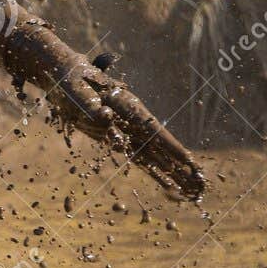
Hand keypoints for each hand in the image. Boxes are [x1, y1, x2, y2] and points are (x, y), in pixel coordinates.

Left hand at [0, 18, 205, 201]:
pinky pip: (138, 158)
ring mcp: (127, 131)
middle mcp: (134, 121)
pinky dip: (154, 171)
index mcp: (129, 108)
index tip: (187, 163)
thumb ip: (90, 107)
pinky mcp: (117, 138)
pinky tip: (168, 182)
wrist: (65, 76)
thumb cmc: (71, 82)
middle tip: (201, 186)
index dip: (171, 149)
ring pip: (153, 156)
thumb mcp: (77, 92)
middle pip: (161, 149)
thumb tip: (106, 118)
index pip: (154, 133)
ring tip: (191, 190)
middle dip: (181, 168)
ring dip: (172, 174)